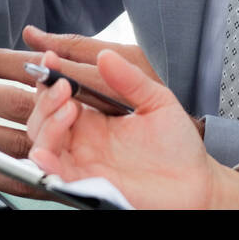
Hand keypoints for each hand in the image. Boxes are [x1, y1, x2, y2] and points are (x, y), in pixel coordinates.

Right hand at [26, 50, 238, 208]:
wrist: (196, 182)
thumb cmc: (177, 146)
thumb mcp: (156, 101)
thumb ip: (130, 79)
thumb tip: (106, 54)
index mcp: (95, 117)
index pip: (59, 94)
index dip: (50, 75)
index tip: (49, 56)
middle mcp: (83, 139)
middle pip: (42, 116)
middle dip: (46, 98)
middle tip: (64, 86)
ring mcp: (83, 162)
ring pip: (42, 142)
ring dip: (46, 123)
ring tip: (69, 107)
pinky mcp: (87, 185)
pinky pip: (56, 175)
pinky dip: (44, 164)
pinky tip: (47, 151)